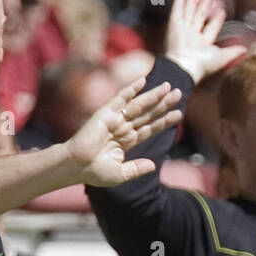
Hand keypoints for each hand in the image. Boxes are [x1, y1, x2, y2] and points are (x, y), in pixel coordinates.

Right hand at [65, 77, 182, 186]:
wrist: (76, 166)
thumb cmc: (95, 172)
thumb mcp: (121, 174)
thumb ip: (137, 169)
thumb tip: (153, 166)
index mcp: (128, 141)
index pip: (150, 128)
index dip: (164, 120)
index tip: (179, 114)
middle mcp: (123, 128)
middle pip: (148, 114)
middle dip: (164, 104)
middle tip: (179, 93)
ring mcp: (115, 119)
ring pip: (139, 105)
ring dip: (154, 95)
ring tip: (169, 87)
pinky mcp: (105, 113)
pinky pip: (120, 98)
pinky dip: (131, 89)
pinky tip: (143, 80)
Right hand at [164, 0, 246, 84]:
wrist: (184, 66)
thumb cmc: (203, 64)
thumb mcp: (222, 57)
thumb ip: (233, 52)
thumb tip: (246, 50)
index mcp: (204, 44)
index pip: (211, 28)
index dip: (216, 20)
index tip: (221, 11)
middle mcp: (192, 36)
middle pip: (199, 18)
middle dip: (203, 7)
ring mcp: (183, 29)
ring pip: (188, 12)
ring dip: (191, 2)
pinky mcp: (174, 24)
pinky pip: (177, 9)